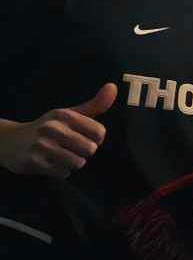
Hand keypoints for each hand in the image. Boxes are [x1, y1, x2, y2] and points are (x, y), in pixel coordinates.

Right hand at [0, 83, 115, 177]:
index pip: (99, 132)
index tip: (84, 137)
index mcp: (64, 115)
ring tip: (60, 155)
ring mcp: (42, 145)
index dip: (95, 138)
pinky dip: (60, 171)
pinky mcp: (34, 162)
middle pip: (90, 149)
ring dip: (72, 163)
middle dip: (83, 152)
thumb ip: (94, 105)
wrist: (11, 141)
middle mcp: (52, 128)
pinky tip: (50, 162)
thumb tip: (113, 87)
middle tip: (70, 148)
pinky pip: (63, 173)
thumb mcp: (69, 114)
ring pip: (78, 163)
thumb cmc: (49, 128)